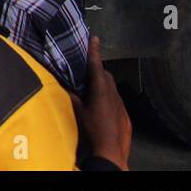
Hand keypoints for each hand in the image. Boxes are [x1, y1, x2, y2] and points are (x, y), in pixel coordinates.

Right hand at [72, 37, 131, 169]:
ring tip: (91, 89)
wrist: (111, 152)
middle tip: (87, 69)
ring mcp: (121, 105)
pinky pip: (116, 101)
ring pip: (112, 89)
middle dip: (97, 70)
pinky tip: (101, 107)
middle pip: (106, 76)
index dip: (94, 51)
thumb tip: (64, 83)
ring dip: (103, 85)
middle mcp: (113, 94)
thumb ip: (72, 94)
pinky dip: (108, 98)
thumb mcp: (77, 110)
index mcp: (101, 90)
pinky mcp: (125, 115)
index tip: (94, 37)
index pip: (96, 65)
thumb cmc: (91, 130)